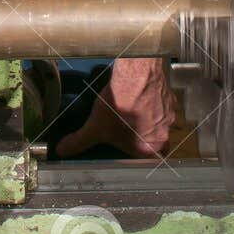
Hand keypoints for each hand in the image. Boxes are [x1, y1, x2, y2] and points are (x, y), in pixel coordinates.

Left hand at [54, 57, 173, 158]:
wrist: (137, 74)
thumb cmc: (118, 106)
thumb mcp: (95, 127)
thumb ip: (79, 141)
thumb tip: (63, 151)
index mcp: (149, 149)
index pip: (143, 159)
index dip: (132, 152)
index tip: (123, 144)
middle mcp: (164, 135)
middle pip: (152, 141)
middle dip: (139, 135)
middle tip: (125, 127)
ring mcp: (170, 116)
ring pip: (158, 123)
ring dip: (146, 119)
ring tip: (129, 109)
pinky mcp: (170, 98)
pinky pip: (161, 106)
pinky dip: (151, 103)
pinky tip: (137, 95)